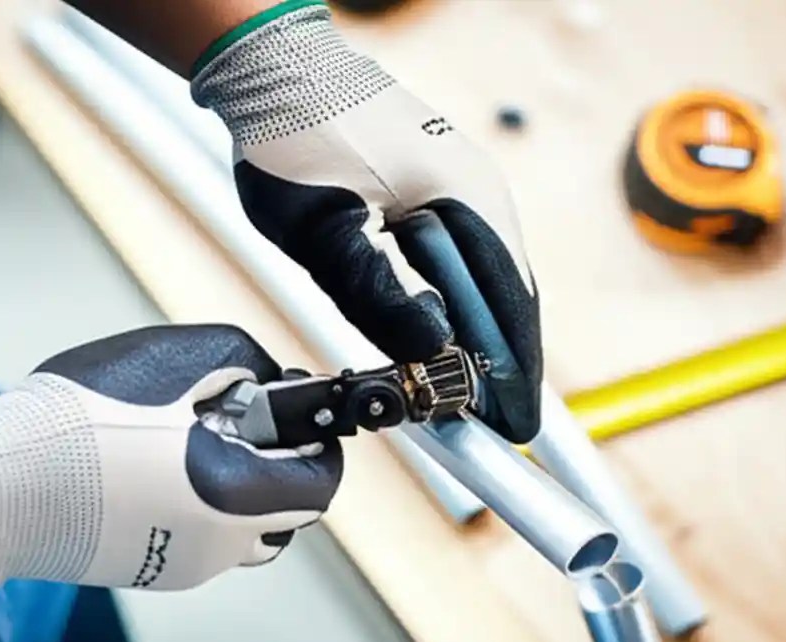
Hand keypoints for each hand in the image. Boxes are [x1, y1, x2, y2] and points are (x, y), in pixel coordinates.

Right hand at [0, 325, 342, 597]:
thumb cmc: (84, 417)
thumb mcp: (178, 358)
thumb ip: (246, 363)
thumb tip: (274, 380)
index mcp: (238, 496)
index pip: (321, 482)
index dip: (320, 441)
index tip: (302, 412)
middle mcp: (221, 545)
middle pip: (289, 510)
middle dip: (280, 461)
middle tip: (243, 418)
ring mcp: (185, 564)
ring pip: (245, 528)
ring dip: (242, 485)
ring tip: (193, 440)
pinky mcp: (152, 571)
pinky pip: (202, 538)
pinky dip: (201, 503)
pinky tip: (155, 467)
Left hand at [190, 0, 542, 442]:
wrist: (271, 68)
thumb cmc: (296, 136)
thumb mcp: (329, 231)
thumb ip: (381, 297)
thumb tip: (435, 355)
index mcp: (468, 199)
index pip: (508, 304)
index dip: (514, 373)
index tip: (515, 428)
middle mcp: (478, 192)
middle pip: (504, 296)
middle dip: (500, 365)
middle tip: (493, 426)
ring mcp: (457, 186)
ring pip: (481, 280)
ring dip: (476, 338)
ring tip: (468, 394)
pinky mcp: (430, 187)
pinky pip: (456, 260)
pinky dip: (453, 305)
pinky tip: (440, 335)